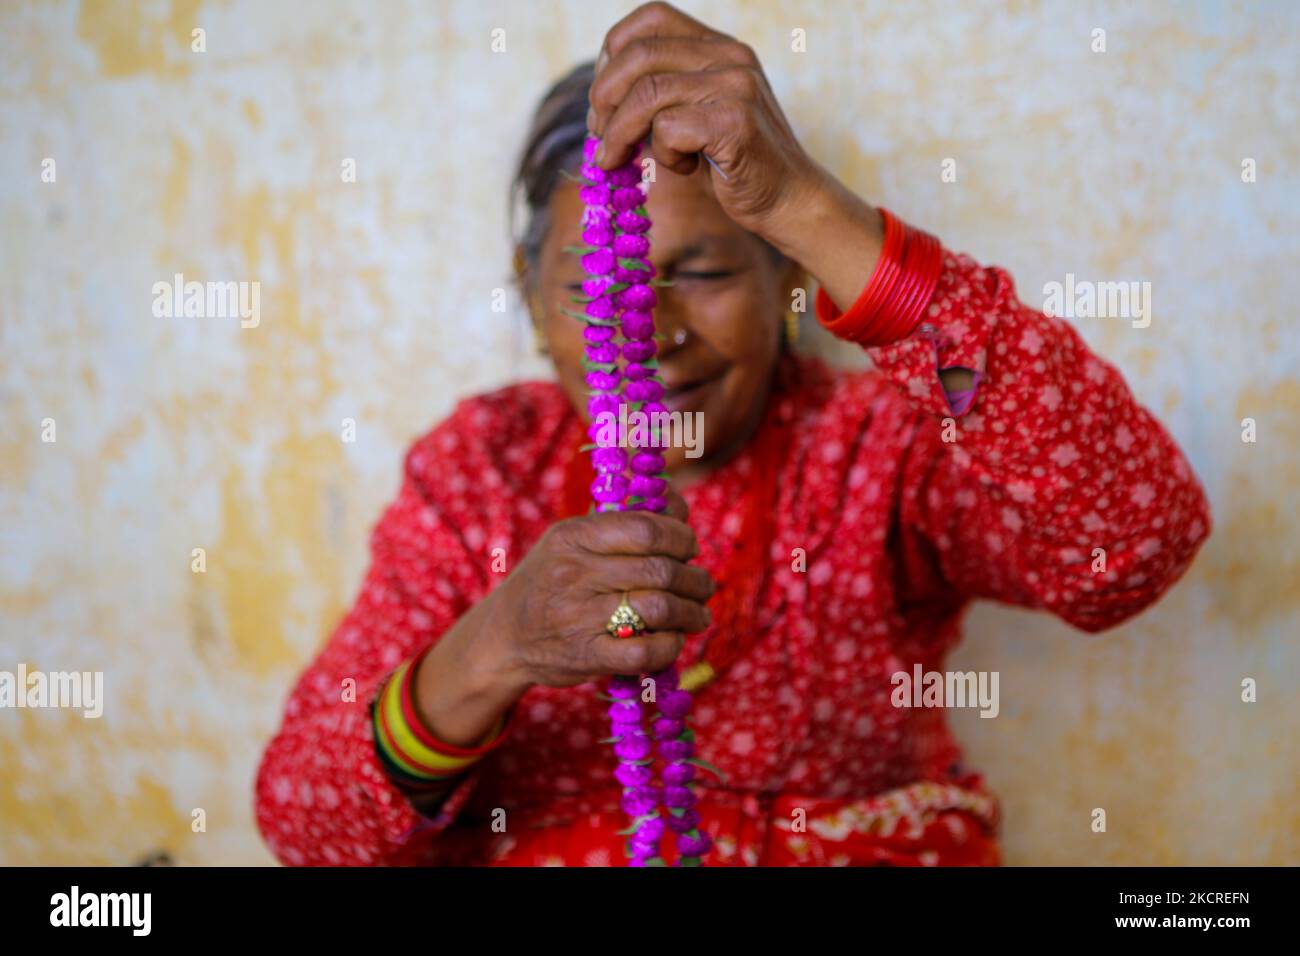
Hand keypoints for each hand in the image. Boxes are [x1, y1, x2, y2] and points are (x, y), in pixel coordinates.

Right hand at [483, 490, 714, 688]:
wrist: (504, 636)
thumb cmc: (552, 580)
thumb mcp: (573, 539)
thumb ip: (623, 523)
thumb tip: (679, 508)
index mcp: (574, 536)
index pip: (646, 528)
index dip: (681, 537)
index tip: (690, 547)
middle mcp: (574, 574)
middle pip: (660, 570)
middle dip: (695, 579)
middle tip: (704, 586)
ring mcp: (578, 618)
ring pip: (659, 609)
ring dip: (691, 613)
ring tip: (699, 614)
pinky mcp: (585, 657)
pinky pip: (644, 652)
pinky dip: (670, 646)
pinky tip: (674, 640)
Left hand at [588, 2, 823, 246]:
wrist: (790, 201)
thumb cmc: (734, 164)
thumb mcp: (695, 116)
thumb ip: (662, 95)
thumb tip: (599, 100)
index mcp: (718, 46)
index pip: (650, 19)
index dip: (612, 53)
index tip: (603, 96)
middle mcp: (729, 55)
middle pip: (640, 55)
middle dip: (604, 97)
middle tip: (598, 133)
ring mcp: (736, 86)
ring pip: (647, 93)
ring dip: (618, 132)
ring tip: (615, 159)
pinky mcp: (736, 122)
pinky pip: (668, 129)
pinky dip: (663, 155)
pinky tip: (684, 168)